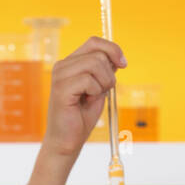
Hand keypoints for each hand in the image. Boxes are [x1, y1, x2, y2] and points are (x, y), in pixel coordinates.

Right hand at [43, 37, 126, 158]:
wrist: (67, 142)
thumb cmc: (81, 117)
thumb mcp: (99, 88)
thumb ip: (105, 72)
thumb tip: (117, 58)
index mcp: (70, 63)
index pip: (94, 42)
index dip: (112, 49)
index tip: (123, 64)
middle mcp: (62, 66)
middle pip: (97, 53)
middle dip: (109, 73)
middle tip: (103, 91)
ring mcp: (60, 76)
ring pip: (95, 64)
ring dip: (103, 83)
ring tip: (94, 97)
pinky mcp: (61, 88)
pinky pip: (89, 80)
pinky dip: (95, 92)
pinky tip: (86, 102)